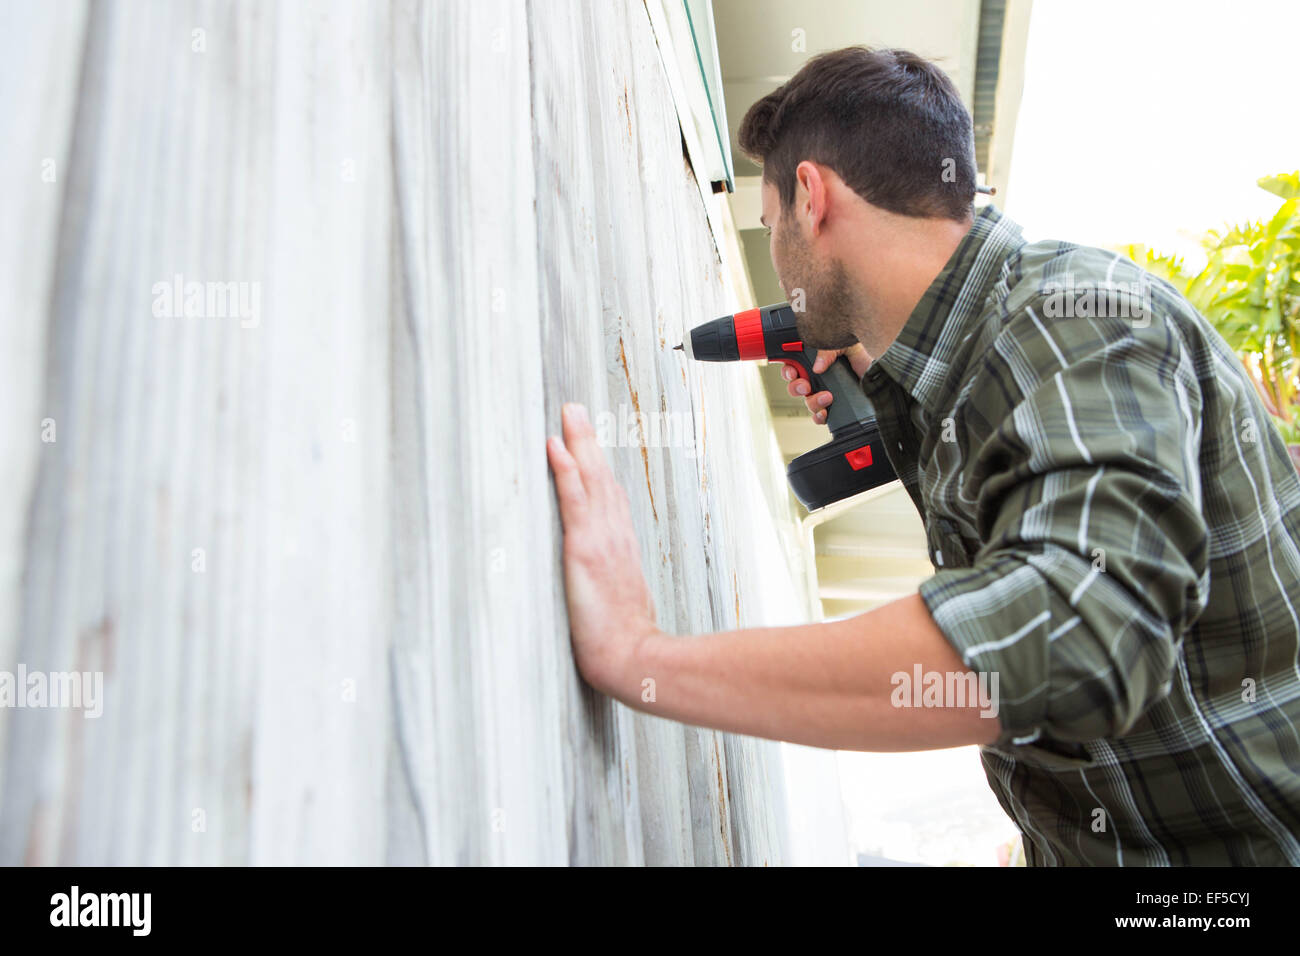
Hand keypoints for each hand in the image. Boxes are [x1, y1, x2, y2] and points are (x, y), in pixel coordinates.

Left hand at [546, 402, 658, 694]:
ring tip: (568, 413)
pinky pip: (574, 501)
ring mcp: (602, 539)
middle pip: (602, 478)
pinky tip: (555, 446)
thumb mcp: (624, 607)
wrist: (634, 659)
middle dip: (589, 441)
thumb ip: (615, 588)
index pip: (610, 498)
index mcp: (622, 548)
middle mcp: (615, 535)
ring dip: (578, 442)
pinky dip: (565, 471)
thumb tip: (610, 587)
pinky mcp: (585, 549)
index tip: (588, 442)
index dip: (597, 468)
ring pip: (590, 480)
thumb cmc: (627, 643)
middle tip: (575, 409)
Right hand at [782, 343, 871, 423]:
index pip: (794, 366)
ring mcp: (826, 392)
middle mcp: (819, 377)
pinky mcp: (835, 406)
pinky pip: (819, 416)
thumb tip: (817, 366)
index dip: (789, 371)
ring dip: (812, 401)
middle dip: (796, 388)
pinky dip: (819, 416)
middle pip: (796, 387)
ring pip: (807, 402)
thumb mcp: (845, 344)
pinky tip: (825, 412)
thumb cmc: (865, 354)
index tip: (793, 372)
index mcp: (817, 360)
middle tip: (805, 386)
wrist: (884, 370)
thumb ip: (828, 350)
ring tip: (826, 396)